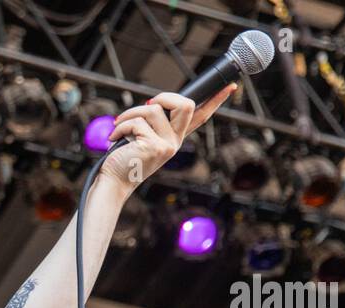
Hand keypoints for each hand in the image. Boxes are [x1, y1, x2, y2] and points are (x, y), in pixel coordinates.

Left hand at [99, 84, 237, 191]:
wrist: (113, 182)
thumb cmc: (124, 160)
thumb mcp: (142, 138)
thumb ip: (152, 122)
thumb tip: (152, 102)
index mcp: (174, 139)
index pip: (200, 118)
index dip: (215, 101)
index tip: (230, 87)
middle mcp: (175, 142)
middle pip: (186, 105)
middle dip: (164, 97)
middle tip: (146, 105)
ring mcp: (167, 145)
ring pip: (153, 109)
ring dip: (130, 113)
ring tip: (118, 127)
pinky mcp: (155, 146)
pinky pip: (136, 122)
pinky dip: (121, 126)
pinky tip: (115, 138)